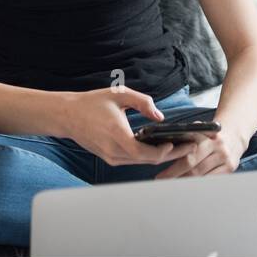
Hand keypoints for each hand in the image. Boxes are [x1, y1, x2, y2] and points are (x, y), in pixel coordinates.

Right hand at [62, 86, 199, 167]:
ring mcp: (111, 157)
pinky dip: (148, 155)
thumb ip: (143, 102)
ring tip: (179, 146)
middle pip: (148, 160)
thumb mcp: (119, 94)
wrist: (67, 116)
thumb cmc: (92, 103)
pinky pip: (133, 160)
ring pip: (142, 162)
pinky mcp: (110, 159)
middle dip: (171, 155)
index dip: (165, 151)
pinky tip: (160, 147)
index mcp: (117, 134)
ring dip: (161, 156)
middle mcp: (114, 151)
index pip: (146, 153)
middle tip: (190, 146)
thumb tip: (160, 117)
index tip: (179, 142)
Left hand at [153, 125, 249, 178]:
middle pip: (194, 168)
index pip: (187, 156)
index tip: (160, 177)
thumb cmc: (209, 136)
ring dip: (186, 183)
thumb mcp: (199, 132)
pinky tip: (190, 188)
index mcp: (206, 136)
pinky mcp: (230, 168)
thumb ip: (186, 137)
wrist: (233, 136)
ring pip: (202, 176)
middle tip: (164, 185)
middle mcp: (217, 146)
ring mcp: (225, 158)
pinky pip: (212, 180)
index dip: (173, 169)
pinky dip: (200, 185)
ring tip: (173, 187)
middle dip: (177, 178)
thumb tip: (165, 150)